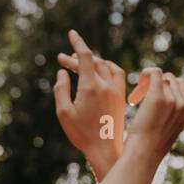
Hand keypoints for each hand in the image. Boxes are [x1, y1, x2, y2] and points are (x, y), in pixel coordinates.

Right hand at [53, 30, 125, 179]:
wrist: (106, 151)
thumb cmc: (82, 134)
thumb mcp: (64, 113)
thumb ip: (61, 89)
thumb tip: (62, 72)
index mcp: (91, 87)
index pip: (85, 56)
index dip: (77, 43)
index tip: (72, 33)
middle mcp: (106, 85)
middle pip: (92, 61)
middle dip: (77, 57)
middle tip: (64, 60)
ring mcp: (117, 90)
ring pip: (106, 65)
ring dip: (93, 61)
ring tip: (81, 64)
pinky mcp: (122, 97)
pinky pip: (116, 73)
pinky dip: (106, 68)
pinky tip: (99, 73)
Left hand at [125, 67, 183, 162]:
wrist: (143, 157)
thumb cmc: (148, 151)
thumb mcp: (163, 134)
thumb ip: (166, 119)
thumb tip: (159, 112)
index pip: (182, 87)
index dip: (167, 89)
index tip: (152, 103)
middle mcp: (182, 105)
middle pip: (172, 80)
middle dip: (156, 86)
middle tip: (140, 102)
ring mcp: (172, 100)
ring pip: (162, 77)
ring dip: (147, 85)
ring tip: (135, 101)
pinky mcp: (157, 97)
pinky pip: (154, 72)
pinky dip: (144, 76)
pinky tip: (134, 96)